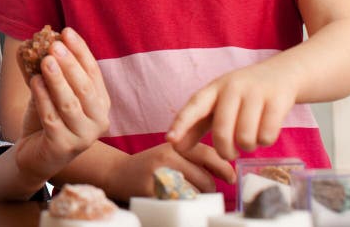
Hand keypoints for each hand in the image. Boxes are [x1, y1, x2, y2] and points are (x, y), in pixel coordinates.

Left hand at [14, 28, 110, 180]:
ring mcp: (83, 137)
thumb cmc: (48, 118)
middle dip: (70, 64)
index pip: (93, 72)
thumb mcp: (50, 90)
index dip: (81, 51)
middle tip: (54, 46)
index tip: (67, 32)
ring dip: (57, 80)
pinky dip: (43, 98)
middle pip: (85, 88)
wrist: (35, 154)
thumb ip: (47, 69)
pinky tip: (34, 82)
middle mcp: (98, 121)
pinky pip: (52, 118)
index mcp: (100, 102)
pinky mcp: (63, 148)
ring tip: (44, 61)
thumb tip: (34, 40)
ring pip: (69, 104)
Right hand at [100, 143, 235, 200]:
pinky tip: (177, 200)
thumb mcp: (171, 152)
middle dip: (209, 188)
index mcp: (174, 145)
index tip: (231, 178)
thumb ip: (194, 156)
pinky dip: (184, 204)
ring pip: (194, 193)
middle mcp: (167, 157)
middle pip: (204, 179)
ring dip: (197, 198)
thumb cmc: (151, 164)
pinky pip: (180, 203)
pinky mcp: (153, 192)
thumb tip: (226, 171)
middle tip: (203, 190)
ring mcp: (159, 175)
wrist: (119, 172)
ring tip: (187, 194)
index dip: (223, 167)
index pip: (207, 154)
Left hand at [167, 61, 297, 159]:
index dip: (182, 124)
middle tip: (230, 153)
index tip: (170, 140)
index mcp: (214, 88)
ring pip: (245, 138)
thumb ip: (197, 125)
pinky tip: (264, 132)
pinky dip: (265, 142)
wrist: (282, 73)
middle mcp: (232, 87)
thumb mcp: (219, 103)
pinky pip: (267, 136)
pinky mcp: (277, 101)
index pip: (194, 105)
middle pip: (221, 131)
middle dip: (224, 151)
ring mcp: (255, 92)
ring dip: (248, 147)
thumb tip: (176, 146)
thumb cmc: (244, 95)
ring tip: (250, 139)